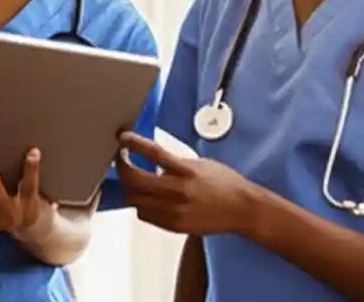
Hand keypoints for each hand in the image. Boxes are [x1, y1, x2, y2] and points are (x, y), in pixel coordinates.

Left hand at [114, 131, 259, 236]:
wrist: (242, 209)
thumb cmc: (224, 184)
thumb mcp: (200, 163)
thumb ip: (175, 162)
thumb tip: (150, 157)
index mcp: (187, 171)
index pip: (153, 153)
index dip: (133, 143)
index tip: (123, 137)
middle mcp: (178, 192)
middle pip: (135, 180)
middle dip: (122, 167)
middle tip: (121, 159)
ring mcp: (174, 211)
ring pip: (135, 200)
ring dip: (129, 187)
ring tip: (132, 179)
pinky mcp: (173, 226)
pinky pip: (145, 215)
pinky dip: (140, 204)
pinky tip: (145, 196)